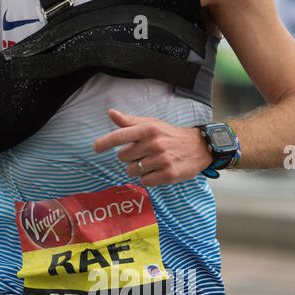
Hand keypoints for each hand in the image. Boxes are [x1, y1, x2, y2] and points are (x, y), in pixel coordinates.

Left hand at [92, 108, 210, 185]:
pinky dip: (148, 178)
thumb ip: (130, 122)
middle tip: (143, 153)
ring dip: (138, 169)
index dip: (104, 143)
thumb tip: (111, 113)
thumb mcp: (152, 124)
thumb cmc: (171, 135)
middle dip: (129, 157)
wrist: (199, 147)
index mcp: (148, 129)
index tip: (95, 148)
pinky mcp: (168, 174)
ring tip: (151, 162)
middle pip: (123, 157)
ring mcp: (162, 160)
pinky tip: (158, 171)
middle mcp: (154, 143)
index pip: (120, 136)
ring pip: (133, 170)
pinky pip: (145, 181)